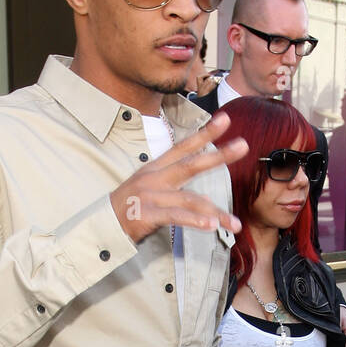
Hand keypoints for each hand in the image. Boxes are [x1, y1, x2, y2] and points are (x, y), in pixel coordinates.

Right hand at [110, 111, 247, 244]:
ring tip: (235, 223)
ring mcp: (151, 195)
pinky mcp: (147, 214)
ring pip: (189, 200)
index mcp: (155, 169)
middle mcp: (154, 178)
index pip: (183, 147)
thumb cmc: (127, 210)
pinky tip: (212, 226)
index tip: (225, 120)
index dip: (204, 133)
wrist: (101, 226)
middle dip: (218, 155)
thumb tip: (203, 196)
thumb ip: (177, 192)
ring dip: (215, 212)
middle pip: (191, 164)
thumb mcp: (151, 194)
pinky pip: (176, 216)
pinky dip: (195, 221)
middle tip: (243, 145)